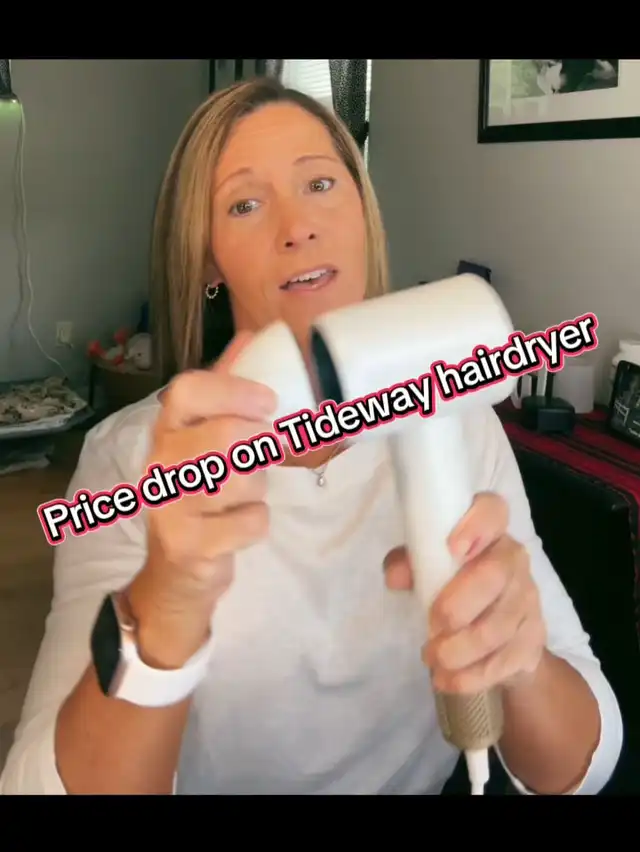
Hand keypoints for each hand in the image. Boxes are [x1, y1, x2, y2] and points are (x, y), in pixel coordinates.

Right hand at [127, 332, 277, 667]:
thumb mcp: (206, 439)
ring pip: (241, 480)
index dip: (232, 390)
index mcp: (166, 431)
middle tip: (269, 451)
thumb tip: (251, 336)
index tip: (268, 401)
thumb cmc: (199, 495)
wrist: (176, 571)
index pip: (186, 391)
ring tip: (244, 492)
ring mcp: (170, 507)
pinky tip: (238, 526)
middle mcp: (160, 464)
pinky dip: (257, 522)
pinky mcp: (189, 545)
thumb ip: (225, 392)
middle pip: (224, 437)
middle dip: (260, 444)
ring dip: (258, 486)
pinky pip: (250, 521)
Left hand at [384, 492, 546, 694]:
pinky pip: (505, 660)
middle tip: (431, 627)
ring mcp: (528, 600)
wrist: (498, 632)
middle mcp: (514, 560)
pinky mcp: (532, 640)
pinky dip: (473, 675)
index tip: (453, 547)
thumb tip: (395, 576)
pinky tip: (449, 680)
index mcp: (488, 532)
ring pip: (500, 625)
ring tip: (433, 659)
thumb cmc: (453, 585)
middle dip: (460, 606)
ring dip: (462, 649)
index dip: (477, 524)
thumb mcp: (426, 568)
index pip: (493, 511)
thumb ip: (409, 564)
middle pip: (497, 575)